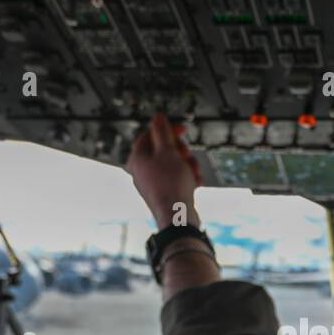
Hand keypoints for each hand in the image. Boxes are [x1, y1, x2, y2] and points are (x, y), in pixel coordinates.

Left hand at [126, 111, 201, 228]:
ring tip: (193, 171)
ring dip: (187, 164)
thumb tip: (157, 117)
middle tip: (187, 155)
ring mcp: (153, 184)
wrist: (178, 217)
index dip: (167, 130)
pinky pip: (176, 179)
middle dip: (180, 150)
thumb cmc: (171, 184)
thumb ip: (162, 132)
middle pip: (163, 150)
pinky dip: (187, 177)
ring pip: (173, 164)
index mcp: (137, 159)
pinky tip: (196, 182)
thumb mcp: (168, 151)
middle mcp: (141, 171)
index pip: (150, 135)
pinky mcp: (164, 194)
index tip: (182, 130)